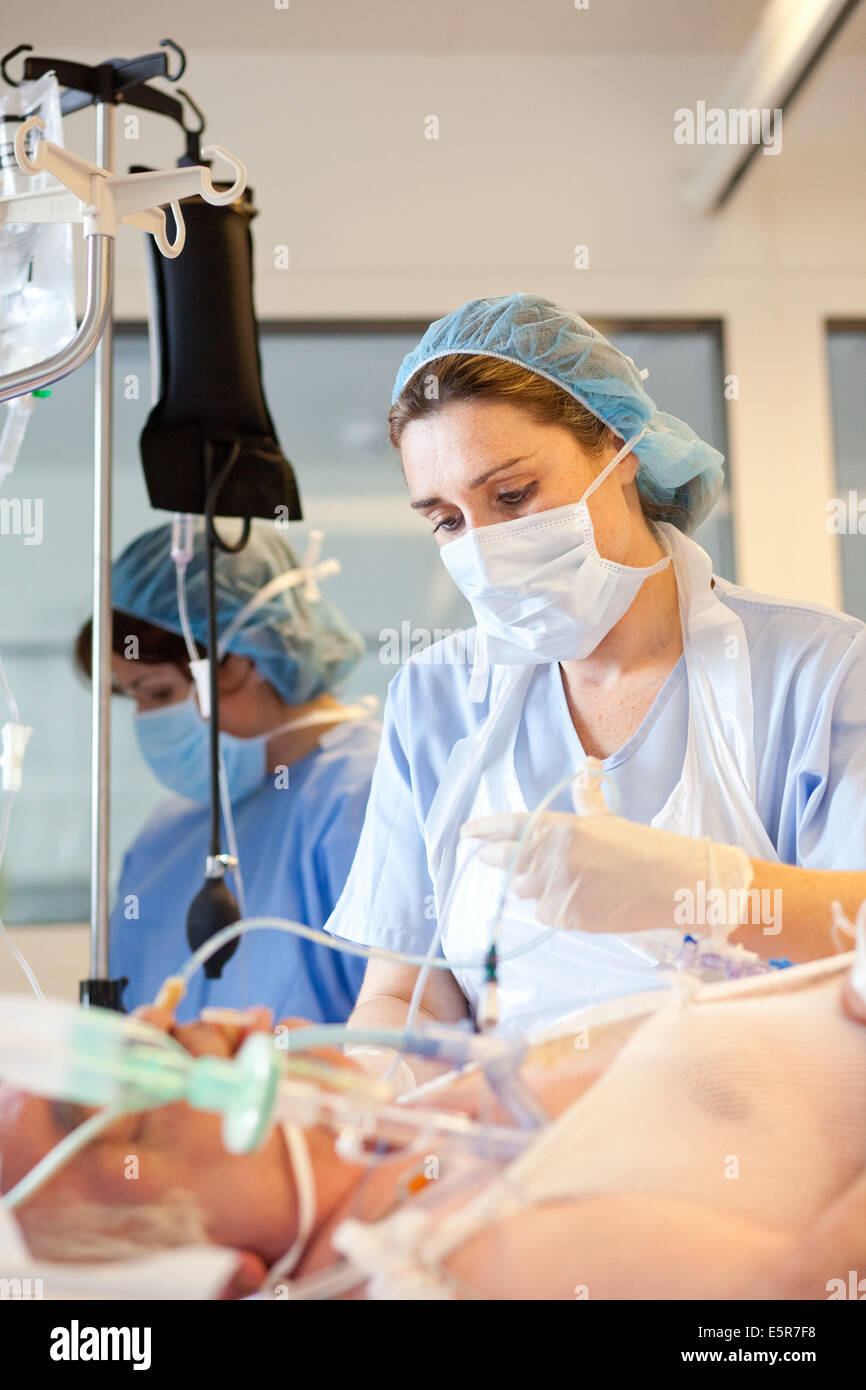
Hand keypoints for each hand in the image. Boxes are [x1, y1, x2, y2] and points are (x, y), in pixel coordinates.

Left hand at [462, 810, 752, 935]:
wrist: (673, 883)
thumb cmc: (642, 847)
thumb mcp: (608, 818)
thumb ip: (588, 795)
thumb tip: (588, 763)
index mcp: (560, 827)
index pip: (509, 827)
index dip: (484, 829)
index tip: (467, 832)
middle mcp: (553, 857)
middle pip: (505, 862)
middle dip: (494, 859)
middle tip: (487, 856)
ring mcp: (559, 889)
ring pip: (523, 891)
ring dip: (529, 885)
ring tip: (552, 878)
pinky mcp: (568, 916)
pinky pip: (544, 913)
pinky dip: (550, 907)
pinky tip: (571, 899)